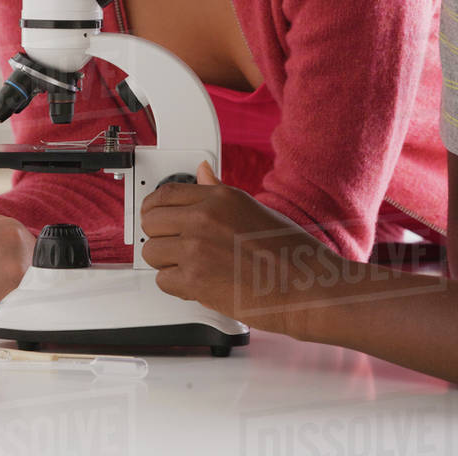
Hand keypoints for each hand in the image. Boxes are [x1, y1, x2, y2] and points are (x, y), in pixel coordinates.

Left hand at [140, 161, 344, 335]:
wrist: (307, 287)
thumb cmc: (290, 251)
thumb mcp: (252, 207)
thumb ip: (218, 190)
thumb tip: (202, 170)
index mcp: (219, 197)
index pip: (165, 193)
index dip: (156, 207)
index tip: (157, 216)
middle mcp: (204, 218)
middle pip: (151, 221)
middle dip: (159, 235)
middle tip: (172, 245)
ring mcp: (196, 249)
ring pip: (151, 252)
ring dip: (166, 262)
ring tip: (188, 267)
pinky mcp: (195, 281)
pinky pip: (163, 281)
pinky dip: (176, 286)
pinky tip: (195, 283)